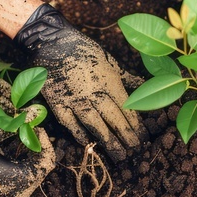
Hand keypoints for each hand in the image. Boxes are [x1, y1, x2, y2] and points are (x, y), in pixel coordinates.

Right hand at [15, 5, 144, 160]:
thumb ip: (127, 78)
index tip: (143, 137)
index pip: (126, 107)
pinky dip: (78, 133)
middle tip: (134, 151)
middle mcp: (93, 92)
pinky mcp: (56, 102)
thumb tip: (145, 87)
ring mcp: (74, 98)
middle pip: (112, 118)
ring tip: (118, 155)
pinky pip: (69, 122)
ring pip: (93, 123)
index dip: (135, 124)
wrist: (51, 42)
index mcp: (108, 80)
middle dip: (125, 136)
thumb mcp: (110, 61)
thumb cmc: (84, 50)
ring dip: (107, 140)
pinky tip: (87, 143)